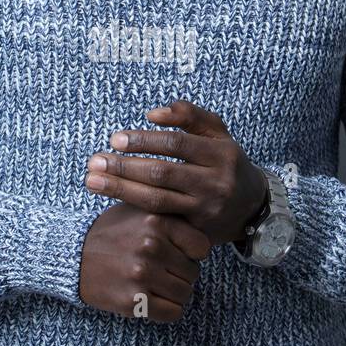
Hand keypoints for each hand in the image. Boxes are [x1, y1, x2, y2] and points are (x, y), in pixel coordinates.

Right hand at [79, 203, 210, 322]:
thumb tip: (203, 220)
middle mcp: (151, 246)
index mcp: (157, 221)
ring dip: (173, 293)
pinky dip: (166, 310)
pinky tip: (151, 299)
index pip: (202, 247)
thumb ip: (169, 215)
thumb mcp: (138, 210)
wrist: (71, 256)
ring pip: (185, 293)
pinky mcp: (134, 300)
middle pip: (194, 272)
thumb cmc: (110, 233)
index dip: (192, 253)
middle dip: (181, 273)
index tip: (179, 253)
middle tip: (160, 270)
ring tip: (154, 284)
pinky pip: (173, 312)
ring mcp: (142, 274)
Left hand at [84, 99, 267, 246]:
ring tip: (93, 181)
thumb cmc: (226, 162)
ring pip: (157, 199)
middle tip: (94, 161)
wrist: (253, 207)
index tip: (115, 140)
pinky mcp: (197, 231)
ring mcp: (206, 209)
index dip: (144, 141)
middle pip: (162, 173)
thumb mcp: (217, 133)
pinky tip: (112, 202)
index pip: (176, 144)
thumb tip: (153, 114)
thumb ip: (188, 115)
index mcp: (221, 153)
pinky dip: (135, 210)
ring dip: (121, 190)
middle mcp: (215, 182)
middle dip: (124, 167)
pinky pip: (161, 219)